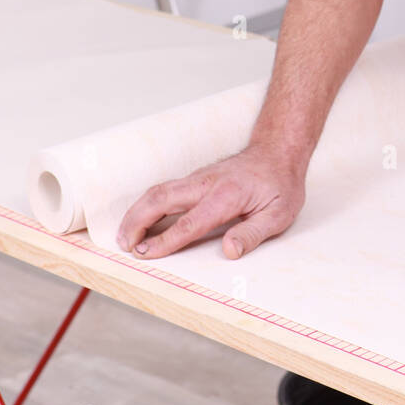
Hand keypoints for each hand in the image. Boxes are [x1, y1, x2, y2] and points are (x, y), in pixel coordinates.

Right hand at [116, 147, 305, 258]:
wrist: (278, 151)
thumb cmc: (280, 184)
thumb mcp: (279, 214)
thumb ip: (253, 233)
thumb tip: (229, 251)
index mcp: (226, 195)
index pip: (189, 222)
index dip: (164, 240)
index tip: (145, 253)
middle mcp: (206, 183)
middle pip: (161, 198)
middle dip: (137, 221)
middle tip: (124, 246)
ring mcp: (198, 178)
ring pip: (158, 191)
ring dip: (137, 212)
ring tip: (125, 237)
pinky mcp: (195, 179)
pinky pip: (165, 189)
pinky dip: (147, 204)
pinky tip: (140, 220)